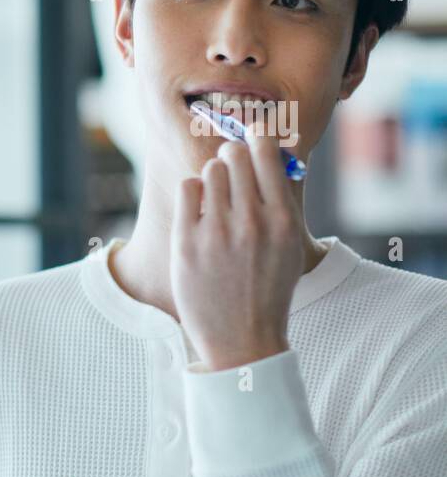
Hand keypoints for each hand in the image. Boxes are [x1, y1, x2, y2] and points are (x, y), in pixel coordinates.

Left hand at [171, 127, 304, 371]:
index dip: (256, 139)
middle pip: (235, 155)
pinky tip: (199, 211)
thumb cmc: (267, 288)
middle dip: (232, 156)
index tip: (251, 139)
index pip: (267, 152)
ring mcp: (218, 232)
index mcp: (284, 220)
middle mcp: (253, 222)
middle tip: (230, 167)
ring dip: (213, 178)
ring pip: (211, 170)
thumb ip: (282, 200)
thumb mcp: (290, 246)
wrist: (241, 338)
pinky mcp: (187, 242)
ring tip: (217, 201)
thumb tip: (271, 152)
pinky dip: (193, 192)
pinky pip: (188, 188)